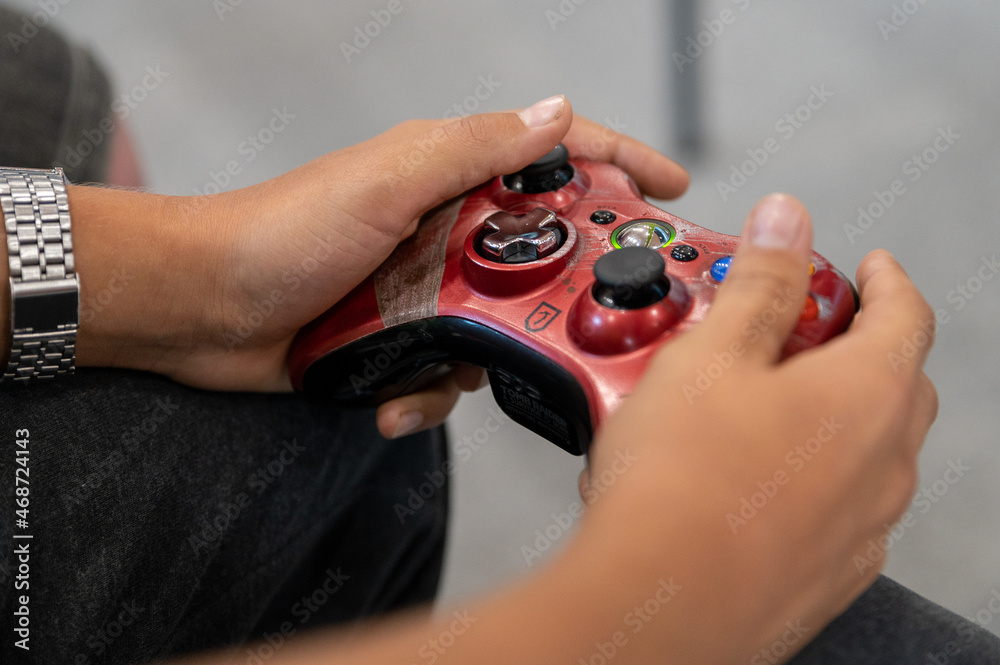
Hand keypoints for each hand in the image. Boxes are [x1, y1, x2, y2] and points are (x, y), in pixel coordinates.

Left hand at [69, 96, 688, 438]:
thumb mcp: (387, 180)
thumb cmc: (279, 232)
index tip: (671, 187)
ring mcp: (427, 288)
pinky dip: (428, 395)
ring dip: (482, 359)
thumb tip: (556, 113)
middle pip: (544, 252)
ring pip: (503, 327)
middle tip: (579, 322)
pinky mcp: (403, 340)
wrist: (203, 307)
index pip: (553, 156)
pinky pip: (450, 373)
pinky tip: (394, 400)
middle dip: (563, 292)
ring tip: (438, 368)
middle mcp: (447, 229)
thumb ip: (473, 148)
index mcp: (450, 175)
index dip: (619, 165)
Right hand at [570, 194, 937, 663]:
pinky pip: (832, 505)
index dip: (882, 278)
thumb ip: (760, 280)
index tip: (865, 265)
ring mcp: (860, 525)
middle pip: (892, 380)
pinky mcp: (825, 572)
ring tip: (749, 406)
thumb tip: (788, 220)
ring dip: (825, 414)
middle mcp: (884, 463)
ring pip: (862, 448)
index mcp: (869, 394)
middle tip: (793, 332)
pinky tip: (743, 476)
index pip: (903, 312)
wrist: (659, 600)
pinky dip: (805, 475)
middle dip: (852, 345)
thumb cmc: (686, 485)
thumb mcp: (714, 352)